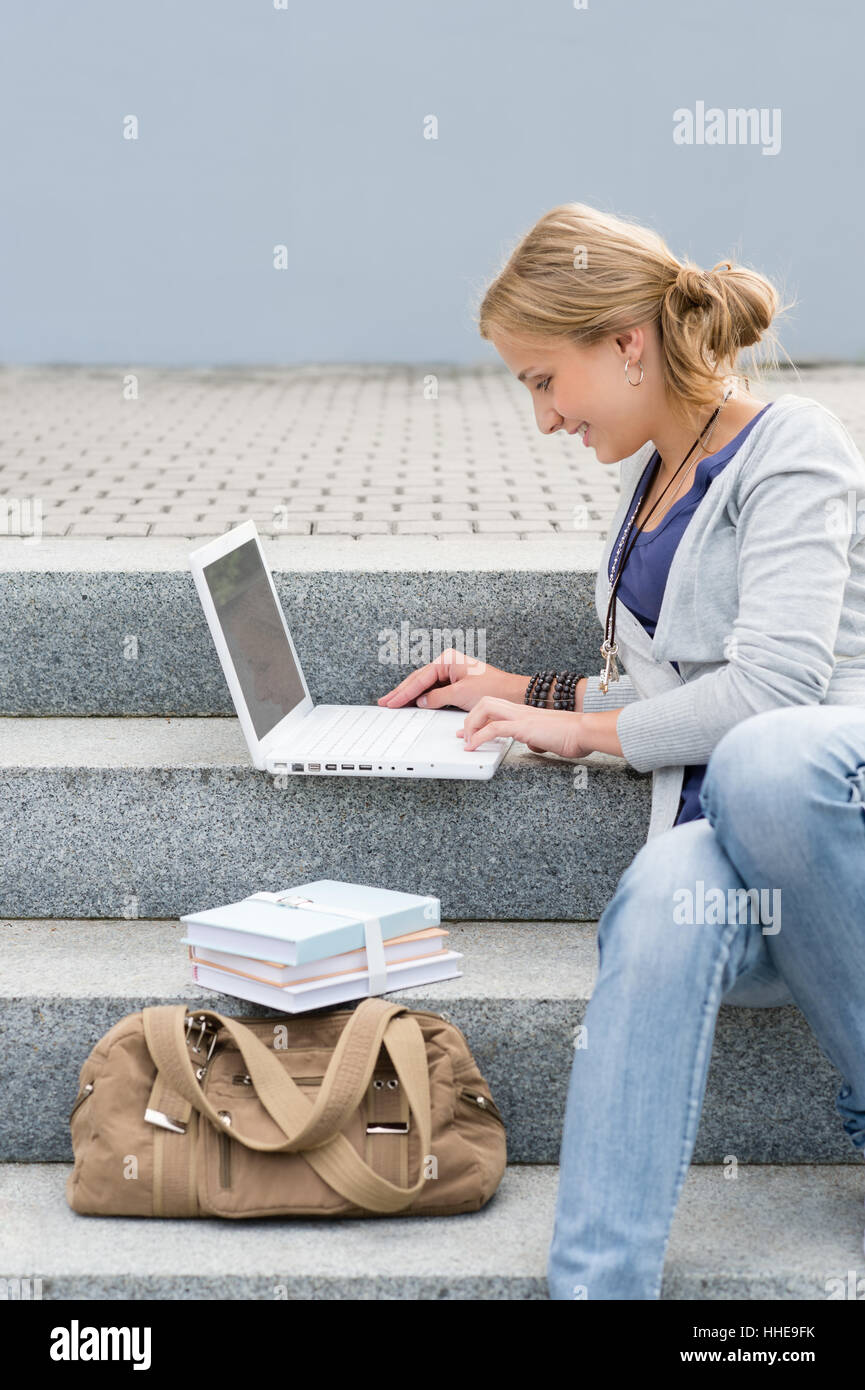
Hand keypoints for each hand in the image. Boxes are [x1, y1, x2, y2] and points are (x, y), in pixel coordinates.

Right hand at [378, 647, 527, 711]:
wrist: (513, 694)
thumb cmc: (493, 688)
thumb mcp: (461, 694)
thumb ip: (437, 697)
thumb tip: (421, 701)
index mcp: (447, 659)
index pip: (420, 678)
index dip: (404, 692)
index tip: (391, 701)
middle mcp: (448, 663)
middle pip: (418, 679)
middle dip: (401, 692)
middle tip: (385, 701)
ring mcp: (451, 673)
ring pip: (424, 685)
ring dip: (409, 695)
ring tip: (393, 702)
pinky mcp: (455, 683)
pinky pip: (433, 690)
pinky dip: (422, 697)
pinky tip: (412, 703)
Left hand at [459, 696, 593, 757]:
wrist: (585, 731)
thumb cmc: (573, 735)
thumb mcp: (548, 737)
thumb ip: (538, 738)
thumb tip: (534, 744)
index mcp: (525, 712)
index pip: (495, 707)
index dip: (478, 717)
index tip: (468, 730)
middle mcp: (520, 710)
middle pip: (485, 702)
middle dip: (470, 718)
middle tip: (464, 736)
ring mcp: (521, 717)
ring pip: (485, 709)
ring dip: (471, 726)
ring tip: (467, 742)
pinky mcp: (523, 727)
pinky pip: (494, 728)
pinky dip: (479, 737)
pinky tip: (474, 747)